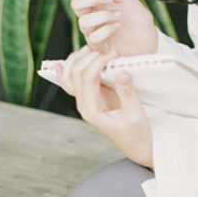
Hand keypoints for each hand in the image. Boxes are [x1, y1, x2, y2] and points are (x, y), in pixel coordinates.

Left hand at [59, 46, 152, 167]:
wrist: (137, 147)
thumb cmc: (137, 134)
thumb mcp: (135, 114)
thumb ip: (127, 93)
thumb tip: (122, 72)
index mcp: (92, 111)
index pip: (87, 78)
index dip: (98, 62)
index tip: (114, 54)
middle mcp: (85, 106)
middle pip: (75, 74)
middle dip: (89, 58)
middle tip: (108, 50)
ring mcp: (86, 102)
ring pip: (70, 77)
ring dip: (77, 61)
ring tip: (91, 49)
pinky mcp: (92, 99)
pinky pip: (73, 84)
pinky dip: (66, 73)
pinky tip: (60, 65)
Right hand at [68, 0, 157, 56]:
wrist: (149, 38)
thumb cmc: (137, 17)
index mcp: (95, 2)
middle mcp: (91, 15)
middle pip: (75, 4)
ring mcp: (93, 31)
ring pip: (83, 21)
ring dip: (103, 15)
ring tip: (119, 14)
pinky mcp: (99, 46)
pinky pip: (93, 37)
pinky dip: (106, 29)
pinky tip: (118, 25)